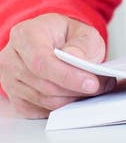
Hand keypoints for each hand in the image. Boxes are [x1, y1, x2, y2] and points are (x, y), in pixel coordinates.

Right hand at [0, 13, 115, 117]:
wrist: (54, 43)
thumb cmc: (65, 36)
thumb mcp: (82, 31)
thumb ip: (82, 43)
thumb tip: (75, 58)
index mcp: (25, 35)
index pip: (41, 61)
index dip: (67, 75)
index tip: (91, 83)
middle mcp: (11, 58)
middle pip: (42, 84)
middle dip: (74, 89)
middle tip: (99, 88)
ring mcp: (10, 81)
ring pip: (43, 100)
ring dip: (70, 99)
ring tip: (91, 90)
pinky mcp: (16, 99)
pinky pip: (40, 110)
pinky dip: (61, 107)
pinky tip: (75, 96)